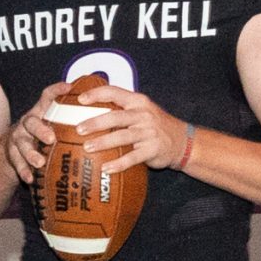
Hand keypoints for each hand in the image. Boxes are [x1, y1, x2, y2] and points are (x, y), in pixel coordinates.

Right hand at [1, 82, 68, 180]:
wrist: (11, 149)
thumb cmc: (41, 136)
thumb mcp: (53, 125)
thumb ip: (72, 123)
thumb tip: (106, 122)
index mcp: (41, 113)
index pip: (47, 97)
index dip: (57, 90)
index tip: (69, 87)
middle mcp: (28, 122)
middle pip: (31, 122)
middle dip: (40, 130)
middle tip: (52, 139)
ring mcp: (18, 138)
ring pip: (22, 144)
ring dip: (31, 153)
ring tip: (40, 163)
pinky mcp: (11, 154)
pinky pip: (16, 162)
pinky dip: (23, 170)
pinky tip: (30, 178)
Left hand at [71, 82, 193, 176]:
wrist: (182, 141)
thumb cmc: (154, 125)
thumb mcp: (141, 110)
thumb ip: (121, 108)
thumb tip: (88, 110)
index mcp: (138, 101)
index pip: (114, 92)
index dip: (96, 94)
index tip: (80, 100)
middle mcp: (143, 115)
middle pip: (116, 117)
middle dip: (95, 122)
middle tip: (79, 129)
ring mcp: (149, 132)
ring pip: (122, 137)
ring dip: (103, 142)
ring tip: (87, 148)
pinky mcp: (153, 149)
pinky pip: (133, 158)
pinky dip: (118, 164)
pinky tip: (106, 168)